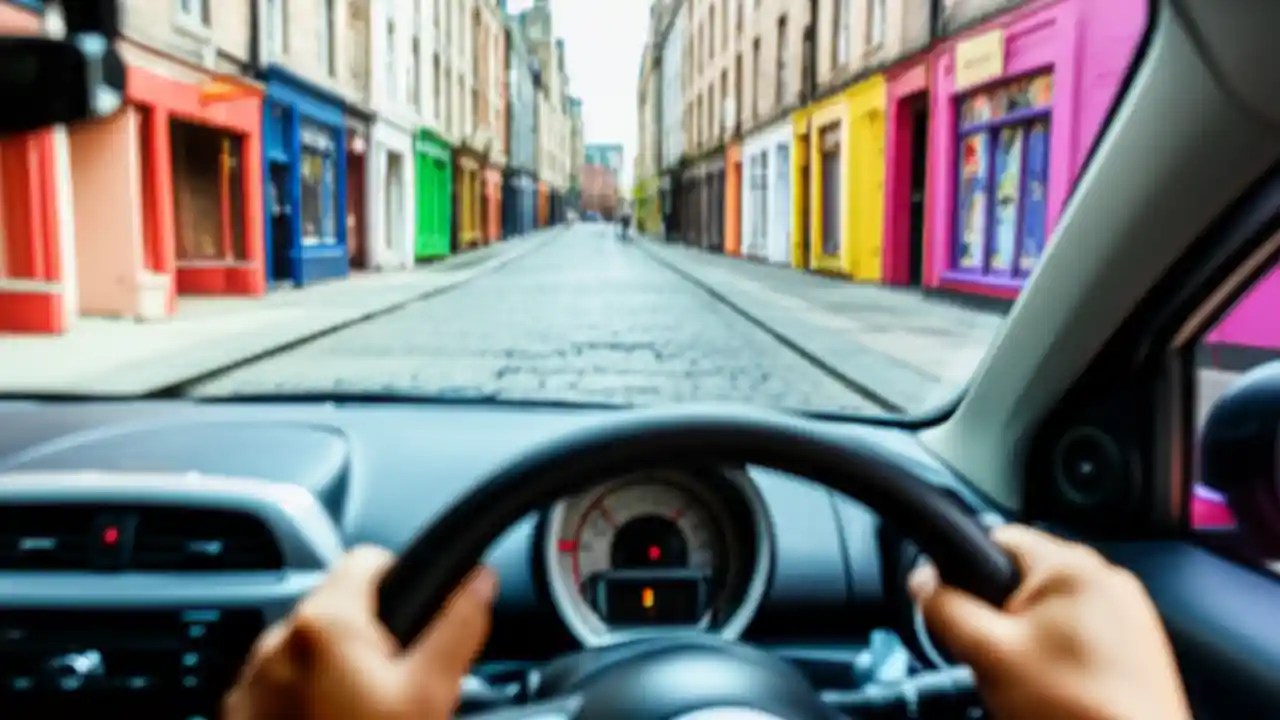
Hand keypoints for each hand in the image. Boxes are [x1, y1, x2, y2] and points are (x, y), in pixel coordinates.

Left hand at [223, 545, 497, 719]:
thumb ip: (457, 628)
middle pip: (338, 607)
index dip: (404, 581)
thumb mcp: (429, 695)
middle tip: (396, 686)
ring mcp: (248, 681)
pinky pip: (279, 686)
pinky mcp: (236, 715)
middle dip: (370, 636)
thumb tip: (479, 581)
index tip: (417, 620)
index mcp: (325, 621)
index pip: (369, 559)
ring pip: (308, 650)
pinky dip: (305, 698)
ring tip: (361, 715)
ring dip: (335, 669)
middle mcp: (274, 640)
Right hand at [910, 524, 1190, 719]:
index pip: (996, 538)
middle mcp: (1108, 577)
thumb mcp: (989, 655)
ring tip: (1035, 679)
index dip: (965, 572)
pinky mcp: (1140, 642)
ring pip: (1050, 608)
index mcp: (1072, 565)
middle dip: (1001, 614)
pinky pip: (1081, 631)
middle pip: (1022, 578)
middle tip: (1000, 658)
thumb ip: (947, 609)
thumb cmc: (1074, 708)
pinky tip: (1061, 685)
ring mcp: (1130, 610)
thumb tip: (922, 580)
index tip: (960, 611)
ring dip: (1031, 636)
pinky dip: (1062, 653)